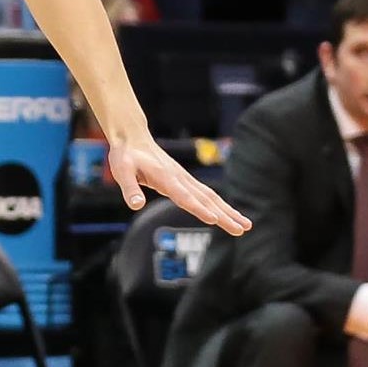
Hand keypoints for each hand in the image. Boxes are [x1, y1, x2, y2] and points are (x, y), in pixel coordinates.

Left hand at [107, 136, 249, 233]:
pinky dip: (220, 205)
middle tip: (242, 230)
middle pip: (205, 199)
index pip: (184, 196)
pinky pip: (206, 194)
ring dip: (228, 211)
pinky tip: (230, 215)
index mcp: (165, 177)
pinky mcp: (185, 179)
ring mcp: (184, 178)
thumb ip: (129, 188)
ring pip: (211, 197)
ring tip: (246, 226)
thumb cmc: (125, 155)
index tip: (214, 220)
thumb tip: (135, 205)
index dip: (198, 208)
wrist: (133, 137)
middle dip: (224, 215)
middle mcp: (179, 178)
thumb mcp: (121, 170)